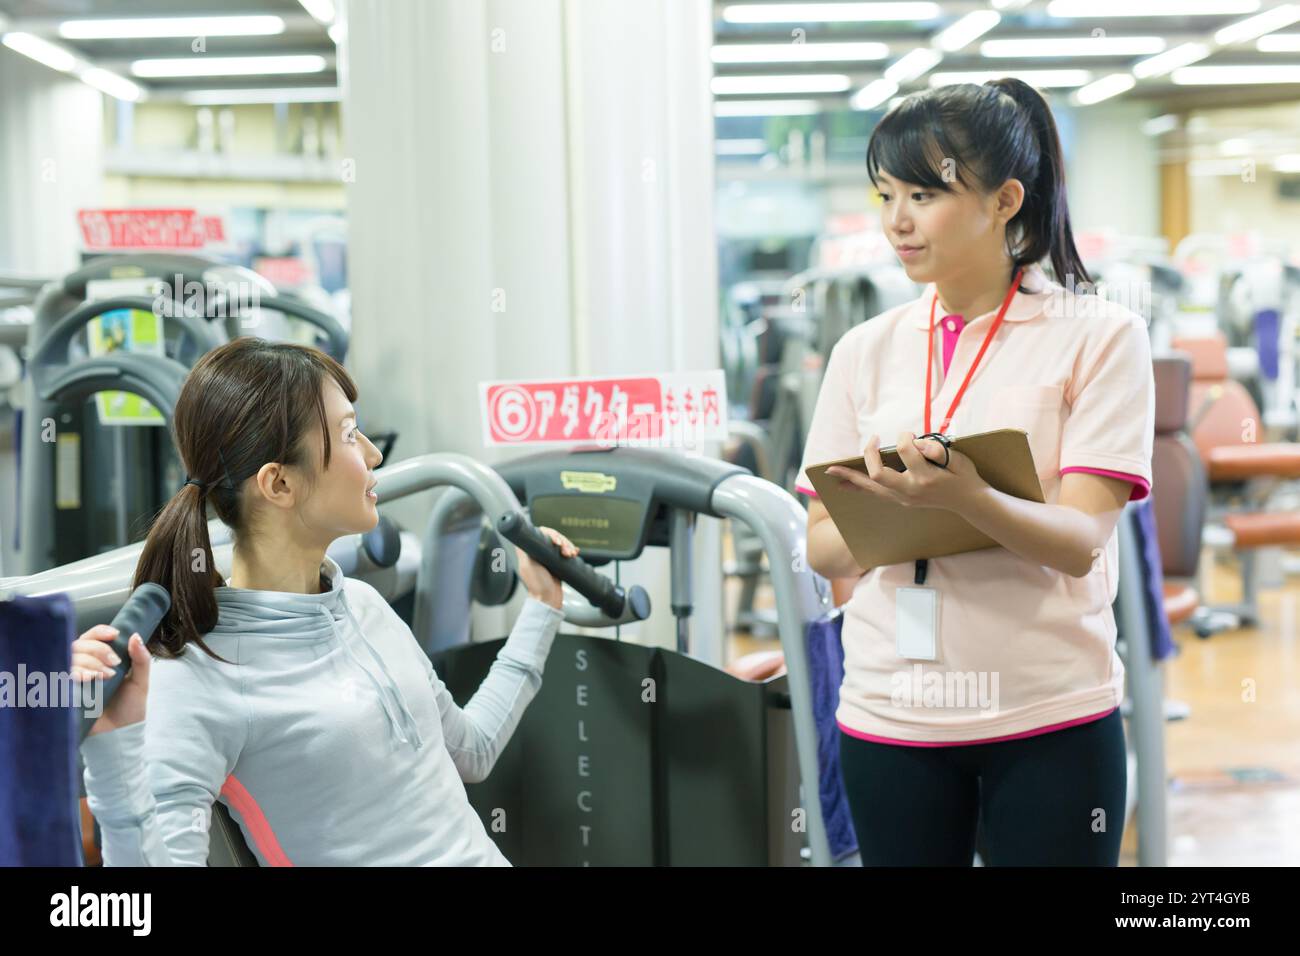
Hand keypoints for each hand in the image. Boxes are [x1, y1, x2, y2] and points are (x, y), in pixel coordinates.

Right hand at [71, 625, 151, 736]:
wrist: (120, 735)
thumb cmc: (129, 709)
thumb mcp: (140, 682)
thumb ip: (141, 659)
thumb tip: (136, 636)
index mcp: (100, 661)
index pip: (92, 637)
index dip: (100, 632)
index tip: (114, 635)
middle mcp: (84, 667)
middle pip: (80, 645)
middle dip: (98, 650)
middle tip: (114, 664)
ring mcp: (73, 680)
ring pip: (70, 658)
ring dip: (89, 662)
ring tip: (105, 676)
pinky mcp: (65, 694)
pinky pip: (62, 677)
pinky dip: (76, 673)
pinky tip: (88, 679)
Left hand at [515, 526, 579, 609]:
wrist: (548, 599)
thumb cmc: (537, 584)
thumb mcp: (528, 566)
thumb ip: (524, 551)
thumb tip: (521, 534)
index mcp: (530, 551)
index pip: (541, 533)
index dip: (550, 534)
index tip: (556, 541)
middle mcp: (539, 551)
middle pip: (553, 536)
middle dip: (562, 541)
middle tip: (566, 550)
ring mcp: (549, 556)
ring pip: (561, 543)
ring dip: (568, 546)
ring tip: (571, 554)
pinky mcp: (557, 562)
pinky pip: (565, 551)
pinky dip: (571, 550)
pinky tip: (574, 552)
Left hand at [825, 431, 987, 512]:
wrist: (969, 502)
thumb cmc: (963, 476)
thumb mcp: (957, 459)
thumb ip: (938, 450)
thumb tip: (915, 443)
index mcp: (927, 477)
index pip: (907, 451)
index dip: (906, 437)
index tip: (910, 433)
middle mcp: (912, 490)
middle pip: (879, 475)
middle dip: (869, 455)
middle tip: (871, 440)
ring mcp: (904, 498)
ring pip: (872, 488)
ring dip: (851, 477)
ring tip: (831, 471)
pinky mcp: (900, 500)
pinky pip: (875, 493)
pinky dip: (859, 485)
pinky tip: (845, 483)